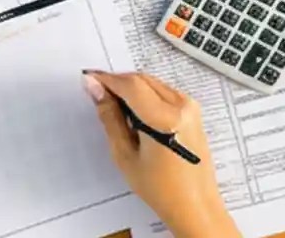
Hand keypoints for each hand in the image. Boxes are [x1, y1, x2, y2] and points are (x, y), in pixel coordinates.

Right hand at [82, 71, 238, 237]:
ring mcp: (191, 108)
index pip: (129, 85)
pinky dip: (145, 95)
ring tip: (116, 110)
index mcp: (166, 119)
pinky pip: (163, 91)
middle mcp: (182, 108)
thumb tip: (96, 90)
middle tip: (97, 94)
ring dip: (131, 88)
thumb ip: (110, 117)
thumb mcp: (125, 155)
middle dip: (117, 83)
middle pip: (141, 79)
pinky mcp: (193, 112)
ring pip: (152, 83)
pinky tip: (135, 114)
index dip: (105, 79)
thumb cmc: (163, 189)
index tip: (89, 80)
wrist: (195, 206)